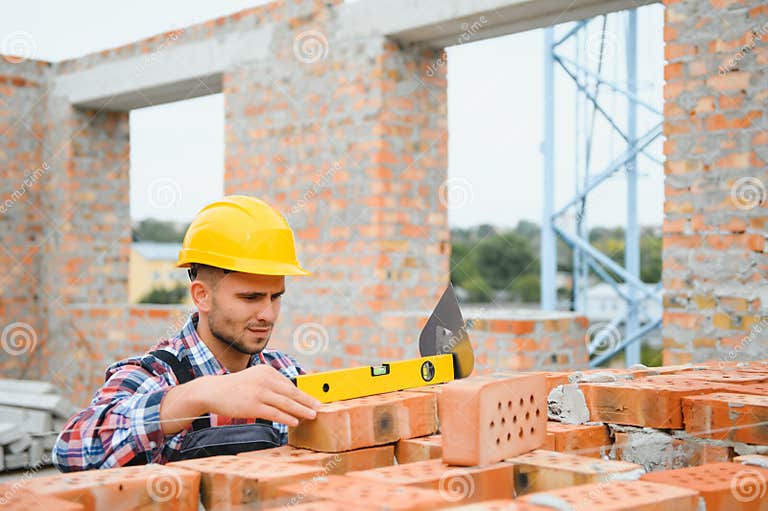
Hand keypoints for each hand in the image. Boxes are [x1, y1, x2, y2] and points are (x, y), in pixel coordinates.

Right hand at [199, 365, 320, 426]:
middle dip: (307, 401)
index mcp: (267, 371)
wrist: (213, 391)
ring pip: (285, 403)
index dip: (303, 393)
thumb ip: (271, 383)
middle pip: (291, 392)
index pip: (289, 384)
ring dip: (301, 410)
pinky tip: (295, 421)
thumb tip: (290, 395)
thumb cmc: (236, 387)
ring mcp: (258, 393)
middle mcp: (264, 380)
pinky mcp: (253, 406)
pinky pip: (274, 413)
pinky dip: (287, 417)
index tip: (314, 399)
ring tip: (312, 415)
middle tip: (319, 407)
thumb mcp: (255, 378)